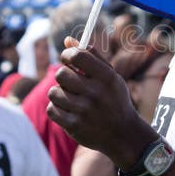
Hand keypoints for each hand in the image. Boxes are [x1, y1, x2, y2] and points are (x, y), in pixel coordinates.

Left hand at [47, 37, 155, 167]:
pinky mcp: (74, 126)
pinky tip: (68, 111)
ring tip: (71, 99)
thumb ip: (92, 57)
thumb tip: (68, 40)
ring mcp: (84, 111)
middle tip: (71, 82)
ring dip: (59, 94)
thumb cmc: (115, 100)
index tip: (69, 59)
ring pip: (54, 92)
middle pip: (61, 74)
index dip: (68, 54)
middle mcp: (96, 93)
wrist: (123, 135)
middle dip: (63, 76)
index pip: (78, 55)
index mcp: (107, 77)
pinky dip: (57, 109)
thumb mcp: (111, 77)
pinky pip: (52, 109)